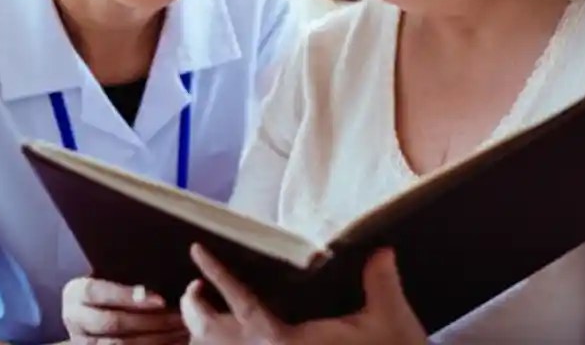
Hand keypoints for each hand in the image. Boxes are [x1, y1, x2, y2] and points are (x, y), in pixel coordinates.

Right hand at [61, 276, 188, 343]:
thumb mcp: (113, 276)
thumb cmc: (114, 288)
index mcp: (76, 292)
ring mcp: (82, 342)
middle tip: (180, 319)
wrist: (95, 313)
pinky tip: (172, 343)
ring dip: (155, 339)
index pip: (99, 292)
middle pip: (112, 322)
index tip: (161, 300)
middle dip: (150, 321)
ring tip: (182, 332)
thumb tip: (165, 278)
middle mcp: (73, 318)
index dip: (129, 297)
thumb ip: (129, 275)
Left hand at [180, 244, 425, 344]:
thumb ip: (381, 281)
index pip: (240, 301)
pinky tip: (229, 339)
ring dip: (206, 336)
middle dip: (196, 310)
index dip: (216, 274)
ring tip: (206, 318)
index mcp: (285, 342)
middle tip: (195, 289)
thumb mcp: (389, 319)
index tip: (198, 249)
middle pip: (209, 334)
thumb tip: (381, 251)